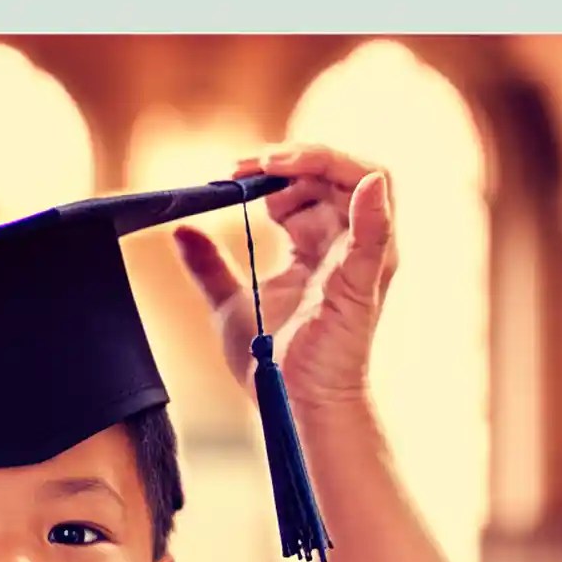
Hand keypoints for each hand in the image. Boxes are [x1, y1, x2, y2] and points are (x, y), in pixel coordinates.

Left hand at [175, 144, 397, 406]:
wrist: (289, 404)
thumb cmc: (272, 362)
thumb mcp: (228, 302)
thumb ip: (209, 266)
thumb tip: (181, 230)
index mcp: (319, 244)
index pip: (309, 183)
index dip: (272, 169)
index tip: (231, 172)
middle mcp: (348, 244)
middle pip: (335, 172)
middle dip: (290, 158)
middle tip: (243, 166)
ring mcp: (363, 258)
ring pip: (364, 180)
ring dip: (318, 162)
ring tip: (273, 165)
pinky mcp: (366, 281)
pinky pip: (380, 235)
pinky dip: (376, 205)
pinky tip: (366, 186)